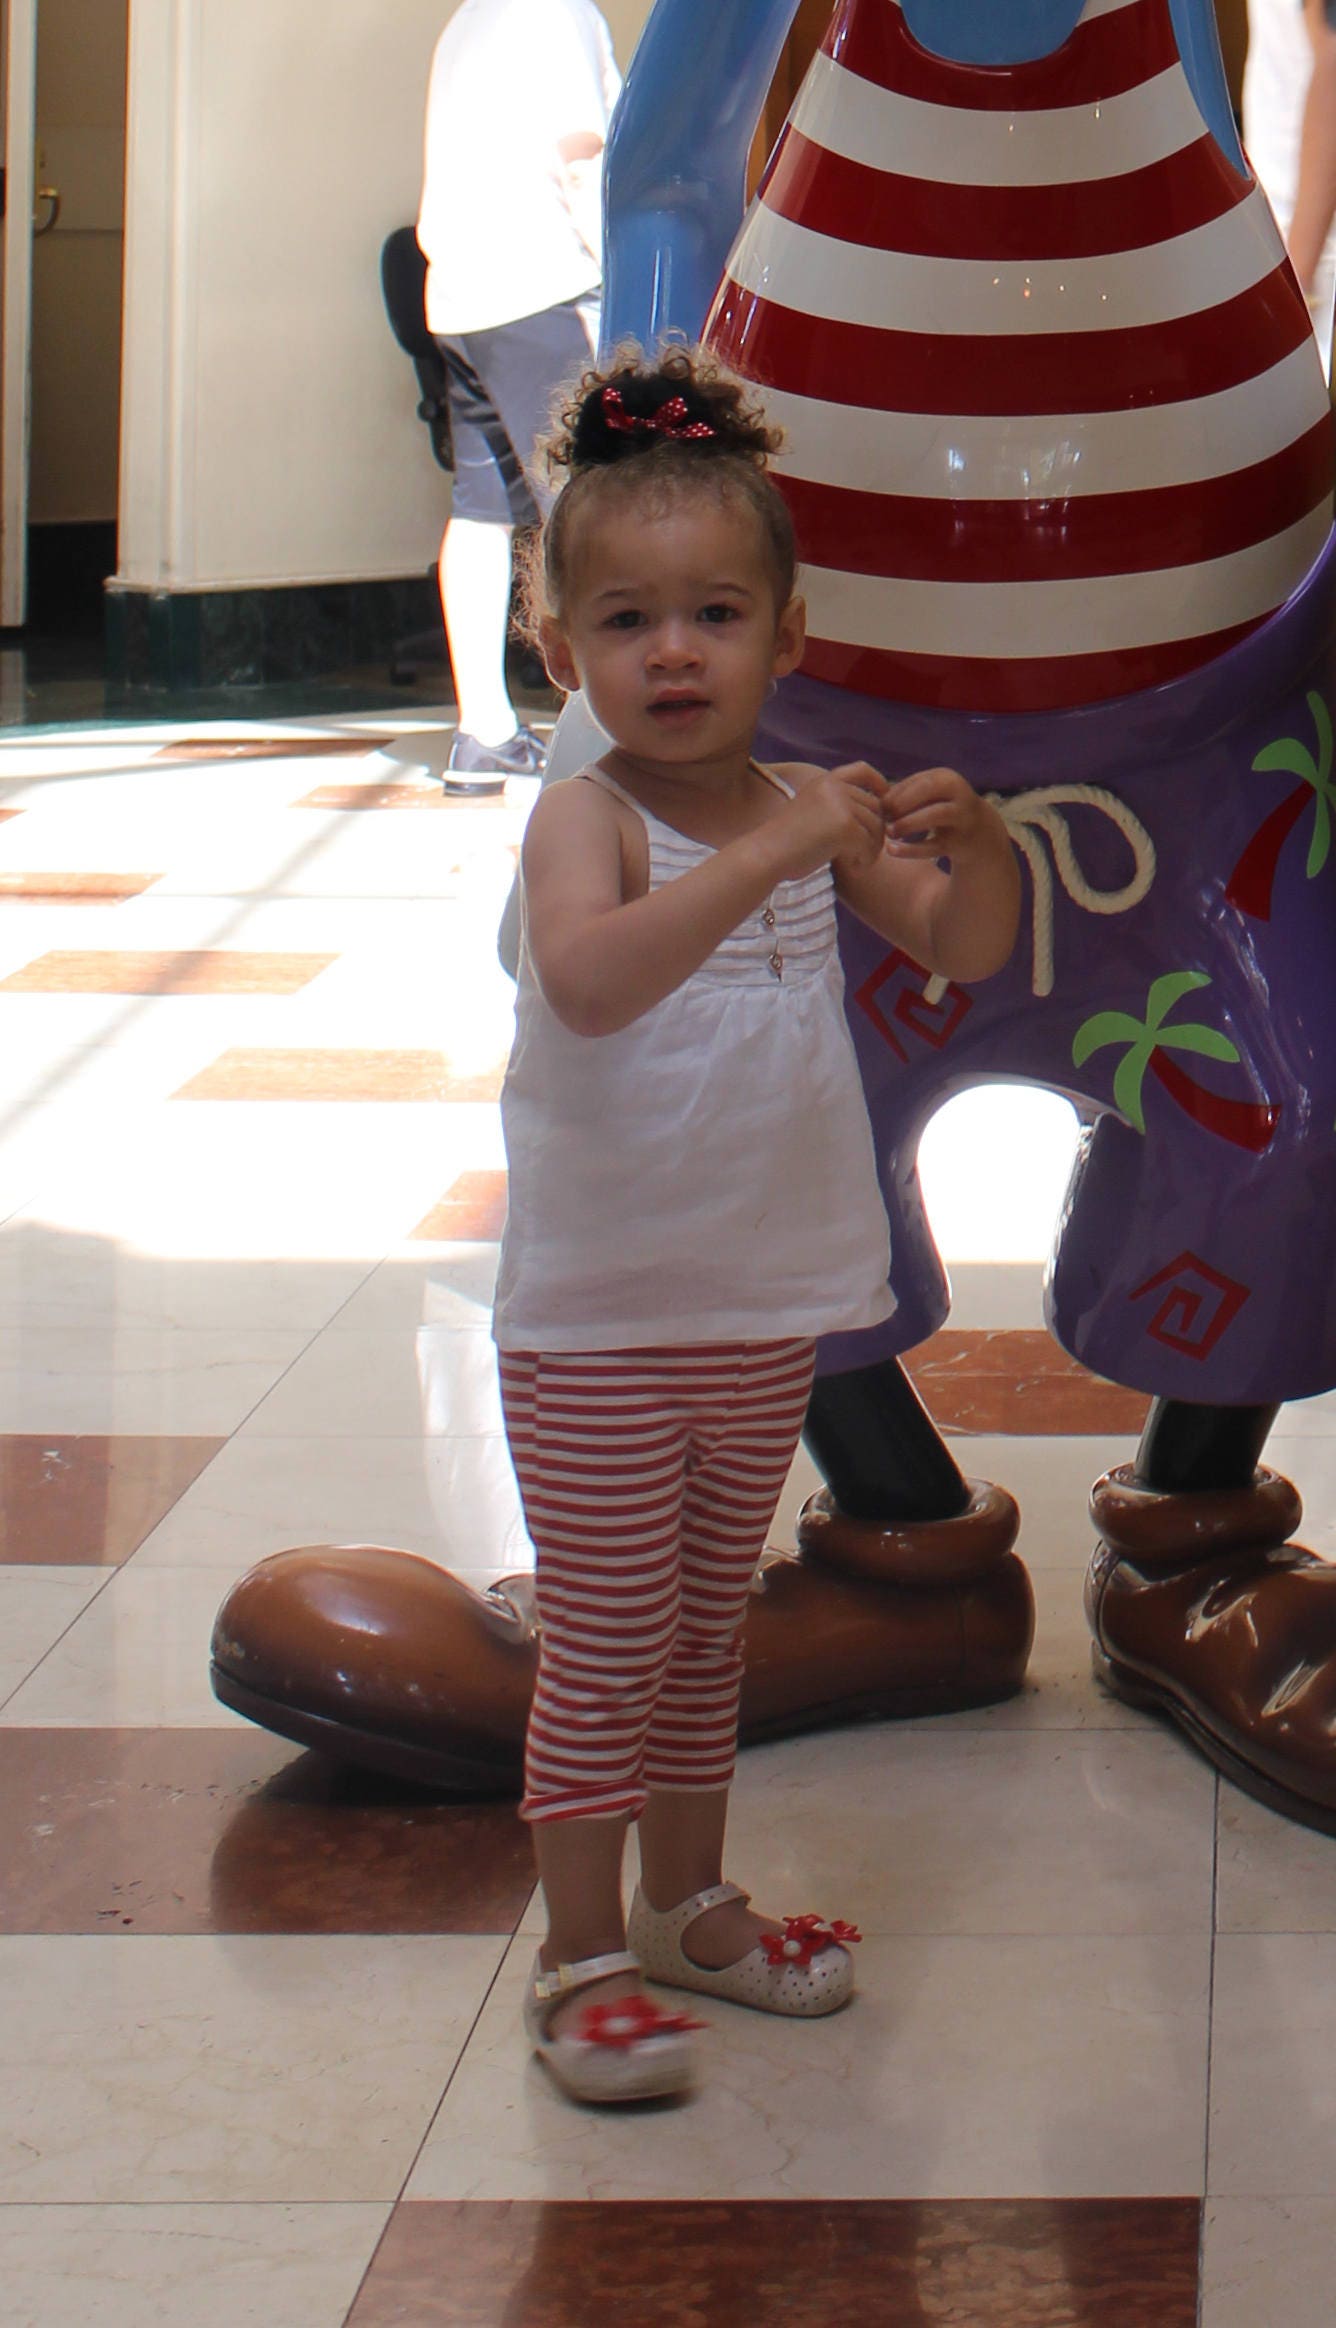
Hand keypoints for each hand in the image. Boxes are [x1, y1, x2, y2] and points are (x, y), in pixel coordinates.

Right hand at [773, 761, 890, 878]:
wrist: (766, 855)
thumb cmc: (786, 843)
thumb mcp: (812, 812)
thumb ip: (838, 807)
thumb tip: (878, 813)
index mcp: (825, 781)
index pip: (862, 770)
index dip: (879, 782)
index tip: (885, 800)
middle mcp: (835, 787)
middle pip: (875, 807)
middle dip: (875, 833)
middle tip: (862, 855)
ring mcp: (841, 805)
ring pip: (877, 828)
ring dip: (871, 850)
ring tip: (856, 863)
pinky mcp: (846, 827)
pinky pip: (870, 845)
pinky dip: (865, 860)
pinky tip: (852, 868)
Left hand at [884, 766, 992, 860]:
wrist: (980, 834)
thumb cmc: (942, 810)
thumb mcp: (929, 796)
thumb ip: (905, 794)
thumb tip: (875, 800)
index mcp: (947, 779)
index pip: (918, 780)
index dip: (896, 793)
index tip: (879, 806)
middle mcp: (959, 794)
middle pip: (928, 789)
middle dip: (902, 803)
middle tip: (884, 817)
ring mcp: (962, 817)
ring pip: (935, 814)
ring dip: (908, 823)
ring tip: (889, 832)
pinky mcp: (960, 843)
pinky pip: (934, 845)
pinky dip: (911, 849)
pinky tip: (892, 850)